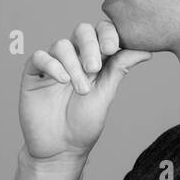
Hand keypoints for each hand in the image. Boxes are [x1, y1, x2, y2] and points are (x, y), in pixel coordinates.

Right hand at [19, 20, 151, 159]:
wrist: (61, 149)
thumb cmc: (84, 124)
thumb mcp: (105, 94)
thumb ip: (119, 68)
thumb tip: (146, 49)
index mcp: (94, 59)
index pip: (101, 32)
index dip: (108, 33)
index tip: (113, 49)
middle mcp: (73, 58)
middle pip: (81, 31)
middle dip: (90, 45)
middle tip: (94, 68)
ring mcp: (52, 65)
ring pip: (61, 45)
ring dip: (73, 64)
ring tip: (80, 88)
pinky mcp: (33, 74)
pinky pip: (40, 57)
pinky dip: (52, 65)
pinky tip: (62, 80)